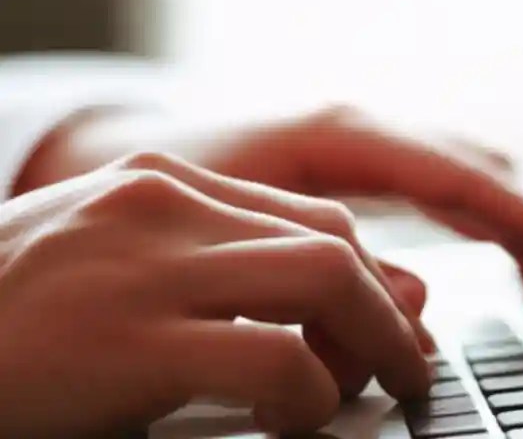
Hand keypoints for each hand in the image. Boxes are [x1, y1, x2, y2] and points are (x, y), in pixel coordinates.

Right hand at [0, 152, 433, 435]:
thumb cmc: (6, 329)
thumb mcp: (118, 280)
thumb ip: (229, 276)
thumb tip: (376, 293)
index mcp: (156, 183)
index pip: (311, 216)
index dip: (372, 278)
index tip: (395, 326)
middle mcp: (157, 204)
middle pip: (332, 242)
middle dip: (389, 311)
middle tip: (408, 370)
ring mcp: (139, 265)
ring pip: (322, 279)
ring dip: (375, 344)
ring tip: (382, 393)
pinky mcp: (122, 340)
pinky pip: (271, 360)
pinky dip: (310, 396)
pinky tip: (297, 422)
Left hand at [16, 105, 522, 317]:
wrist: (118, 158)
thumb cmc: (171, 189)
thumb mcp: (241, 230)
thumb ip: (333, 265)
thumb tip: (414, 311)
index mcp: (346, 135)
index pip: (469, 182)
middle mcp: (372, 130)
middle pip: (487, 176)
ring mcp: (374, 145)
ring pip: (476, 182)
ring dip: (520, 235)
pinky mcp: (369, 168)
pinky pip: (452, 194)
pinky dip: (489, 230)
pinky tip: (505, 268)